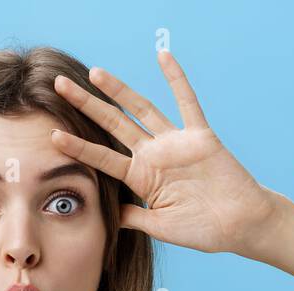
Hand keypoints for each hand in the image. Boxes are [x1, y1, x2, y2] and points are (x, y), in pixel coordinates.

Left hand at [49, 50, 277, 257]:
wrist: (240, 225)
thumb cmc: (203, 230)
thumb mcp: (161, 227)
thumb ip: (135, 217)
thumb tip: (107, 215)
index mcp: (141, 178)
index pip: (103, 158)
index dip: (79, 147)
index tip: (53, 136)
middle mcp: (154, 155)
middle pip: (114, 124)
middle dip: (86, 106)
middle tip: (60, 86)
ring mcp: (176, 143)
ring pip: (142, 109)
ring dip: (119, 90)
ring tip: (95, 72)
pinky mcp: (200, 136)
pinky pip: (187, 102)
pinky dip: (176, 79)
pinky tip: (163, 57)